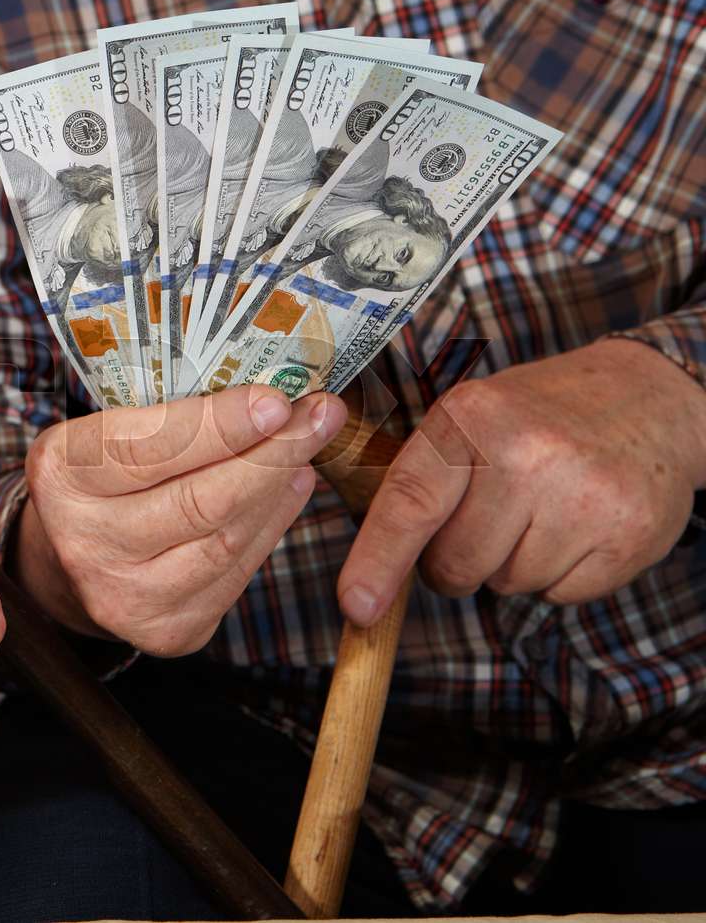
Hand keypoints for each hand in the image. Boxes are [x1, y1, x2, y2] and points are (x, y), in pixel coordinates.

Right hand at [17, 386, 346, 654]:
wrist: (67, 561)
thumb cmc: (98, 478)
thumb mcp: (105, 431)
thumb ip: (167, 416)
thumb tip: (266, 398)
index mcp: (61, 475)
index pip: (150, 448)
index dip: (221, 425)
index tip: (277, 400)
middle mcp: (84, 542)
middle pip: (199, 500)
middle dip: (272, 454)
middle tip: (320, 414)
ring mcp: (124, 596)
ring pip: (227, 540)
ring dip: (280, 488)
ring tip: (308, 446)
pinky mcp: (165, 630)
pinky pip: (236, 575)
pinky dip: (272, 526)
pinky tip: (290, 488)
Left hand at [337, 339, 705, 625]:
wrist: (646, 398)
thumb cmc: (534, 417)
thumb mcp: (468, 417)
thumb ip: (417, 479)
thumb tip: (368, 567)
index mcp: (473, 418)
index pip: (411, 502)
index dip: (378, 560)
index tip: (356, 605)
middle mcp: (530, 455)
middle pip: (456, 562)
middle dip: (454, 562)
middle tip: (481, 520)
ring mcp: (586, 496)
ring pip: (508, 584)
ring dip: (511, 564)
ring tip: (538, 510)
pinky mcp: (630, 535)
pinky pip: (560, 595)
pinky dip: (558, 574)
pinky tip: (574, 526)